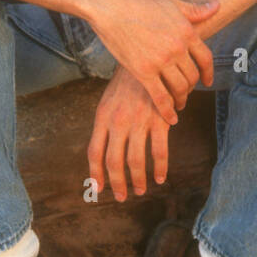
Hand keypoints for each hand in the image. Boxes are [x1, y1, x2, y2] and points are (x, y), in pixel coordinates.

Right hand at [84, 0, 217, 124]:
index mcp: (186, 31)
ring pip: (179, 88)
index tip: (207, 81)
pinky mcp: (143, 72)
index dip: (208, 72)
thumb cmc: (137, 0)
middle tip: (186, 92)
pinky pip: (160, 96)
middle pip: (193, 76)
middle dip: (191, 86)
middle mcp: (177, 48)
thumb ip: (194, 10)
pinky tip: (171, 118)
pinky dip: (167, 110)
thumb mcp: (170, 1)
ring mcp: (161, 61)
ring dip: (181, 99)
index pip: (205, 58)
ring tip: (179, 103)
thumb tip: (217, 6)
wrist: (110, 6)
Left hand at [87, 65, 171, 200]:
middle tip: (121, 197)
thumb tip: (102, 152)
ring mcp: (139, 121)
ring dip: (138, 180)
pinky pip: (159, 152)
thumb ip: (105, 126)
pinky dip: (160, 168)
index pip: (94, 152)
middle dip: (117, 183)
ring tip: (141, 191)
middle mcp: (118, 121)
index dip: (96, 174)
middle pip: (113, 161)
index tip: (99, 189)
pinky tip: (161, 178)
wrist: (149, 59)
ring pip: (136, 161)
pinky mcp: (160, 120)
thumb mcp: (108, 101)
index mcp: (102, 117)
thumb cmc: (127, 83)